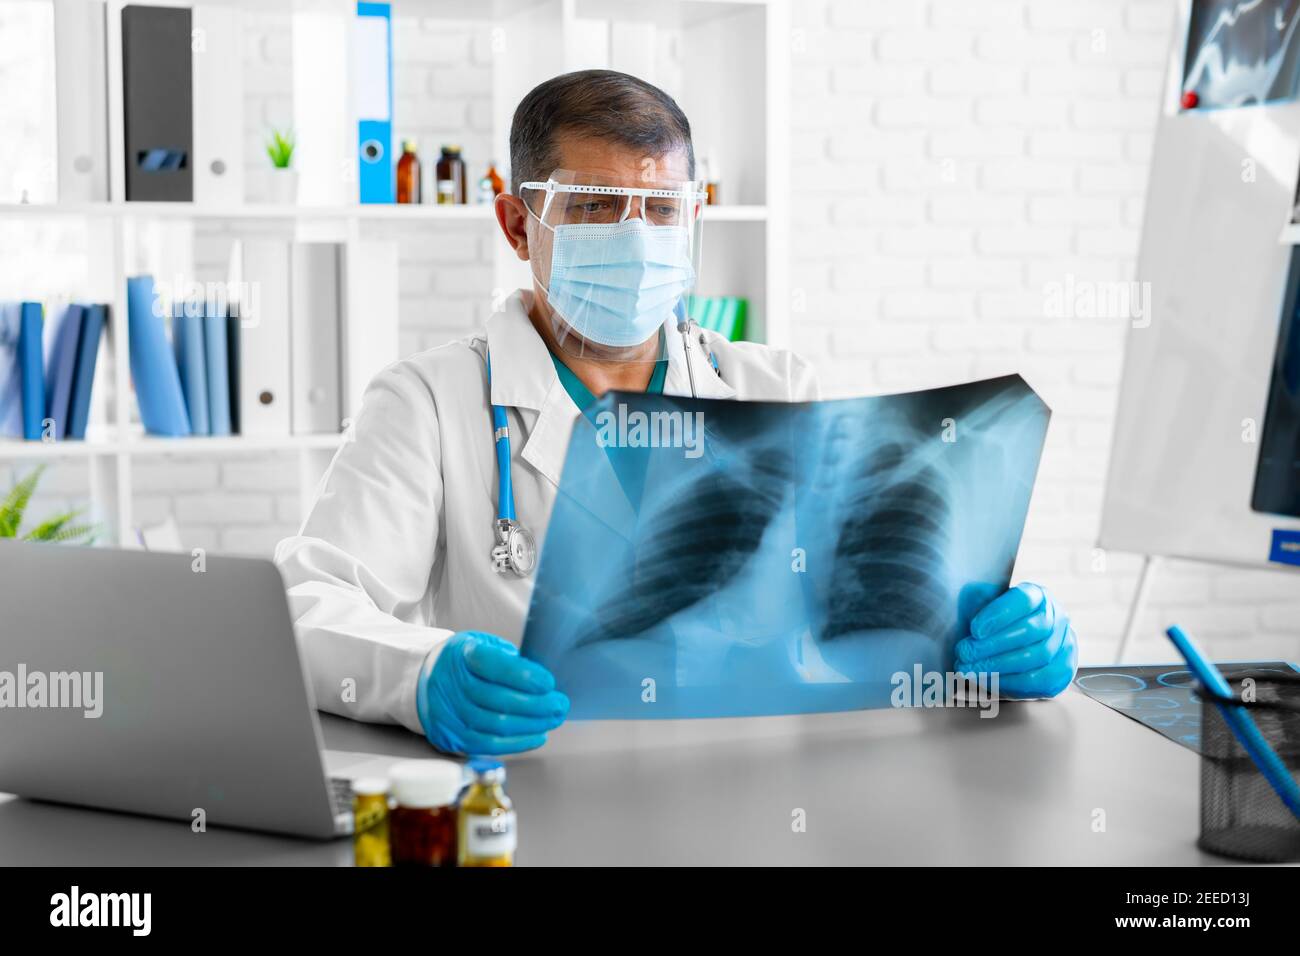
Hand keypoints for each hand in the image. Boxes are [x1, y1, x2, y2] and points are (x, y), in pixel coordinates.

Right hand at [417, 631, 568, 754]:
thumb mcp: (482, 644)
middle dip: (538, 704)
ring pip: (497, 725)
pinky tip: (538, 735)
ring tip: (554, 719)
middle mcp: (451, 685)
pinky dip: (518, 743)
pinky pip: (489, 745)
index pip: (493, 666)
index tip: (549, 682)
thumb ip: (510, 658)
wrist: (424, 681)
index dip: (524, 676)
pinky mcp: (451, 737)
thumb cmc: (464, 662)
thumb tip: (543, 681)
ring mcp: (449, 713)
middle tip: (561, 704)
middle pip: (499, 700)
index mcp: (462, 655)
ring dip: (533, 725)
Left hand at [954, 582, 1076, 698]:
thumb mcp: (983, 602)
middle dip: (993, 645)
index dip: (999, 615)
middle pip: (1030, 631)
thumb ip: (975, 601)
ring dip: (998, 666)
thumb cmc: (995, 622)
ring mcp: (1064, 644)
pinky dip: (1010, 683)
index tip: (974, 630)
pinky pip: (1039, 681)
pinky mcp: (1063, 670)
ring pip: (1035, 657)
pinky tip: (986, 681)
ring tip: (969, 670)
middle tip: (964, 654)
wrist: (1018, 644)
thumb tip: (950, 605)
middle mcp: (1057, 617)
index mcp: (1037, 595)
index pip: (1023, 600)